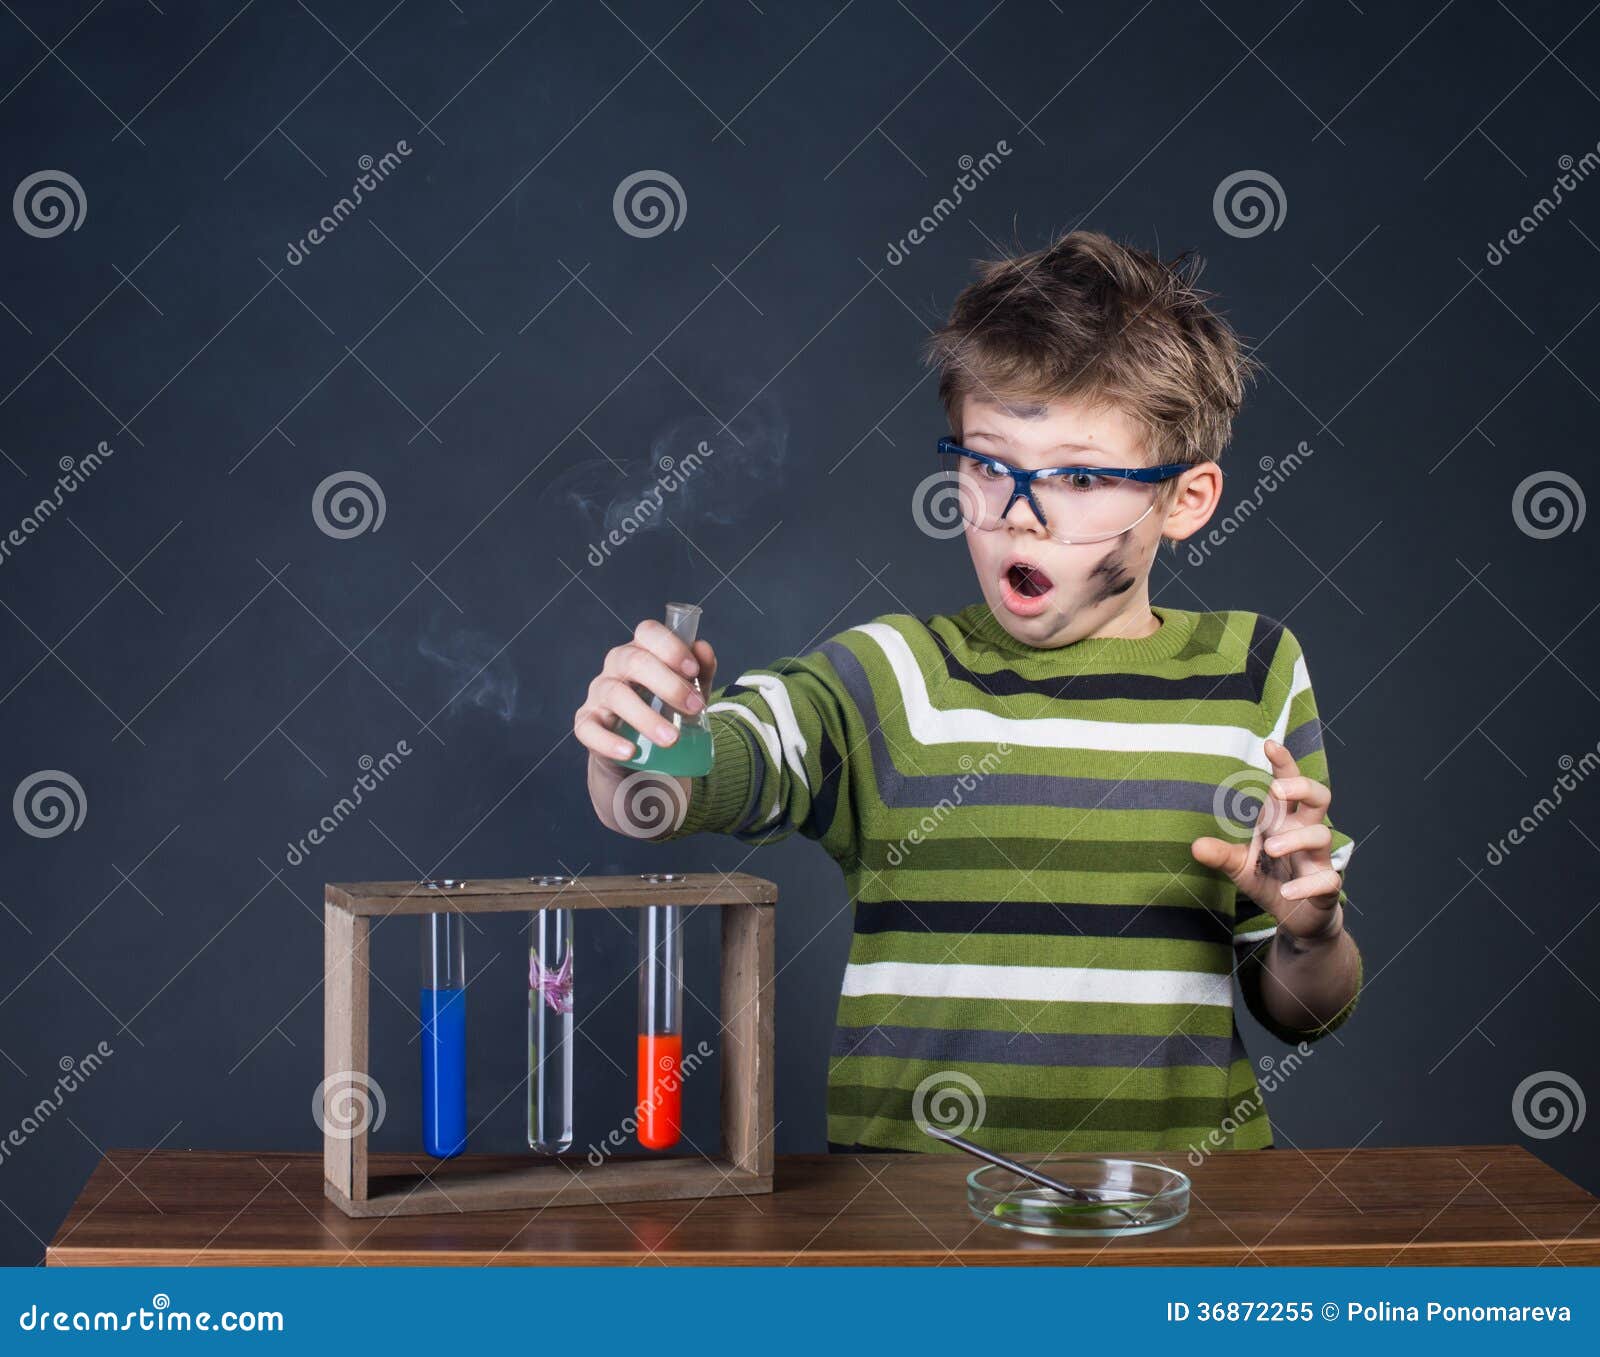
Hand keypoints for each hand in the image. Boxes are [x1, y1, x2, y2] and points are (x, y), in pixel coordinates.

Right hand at [574, 619, 716, 831]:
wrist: (641, 752)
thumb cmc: (666, 709)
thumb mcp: (689, 690)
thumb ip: (701, 670)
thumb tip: (703, 649)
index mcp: (642, 650)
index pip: (648, 632)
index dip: (670, 646)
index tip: (693, 670)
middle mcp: (616, 666)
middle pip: (634, 661)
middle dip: (667, 684)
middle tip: (694, 708)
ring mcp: (598, 694)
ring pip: (616, 695)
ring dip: (646, 717)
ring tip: (672, 739)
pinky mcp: (586, 723)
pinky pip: (589, 729)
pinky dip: (609, 741)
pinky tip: (630, 752)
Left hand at [1190, 738, 1343, 939]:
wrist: (1297, 917)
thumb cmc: (1271, 878)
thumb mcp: (1240, 865)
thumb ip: (1221, 854)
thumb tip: (1195, 846)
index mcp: (1284, 821)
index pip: (1290, 784)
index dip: (1284, 763)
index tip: (1270, 743)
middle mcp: (1304, 833)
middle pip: (1320, 797)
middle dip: (1303, 787)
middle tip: (1278, 789)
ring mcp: (1318, 858)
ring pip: (1322, 835)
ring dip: (1296, 839)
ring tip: (1270, 848)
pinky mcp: (1327, 886)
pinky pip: (1327, 880)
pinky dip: (1306, 885)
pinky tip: (1286, 891)